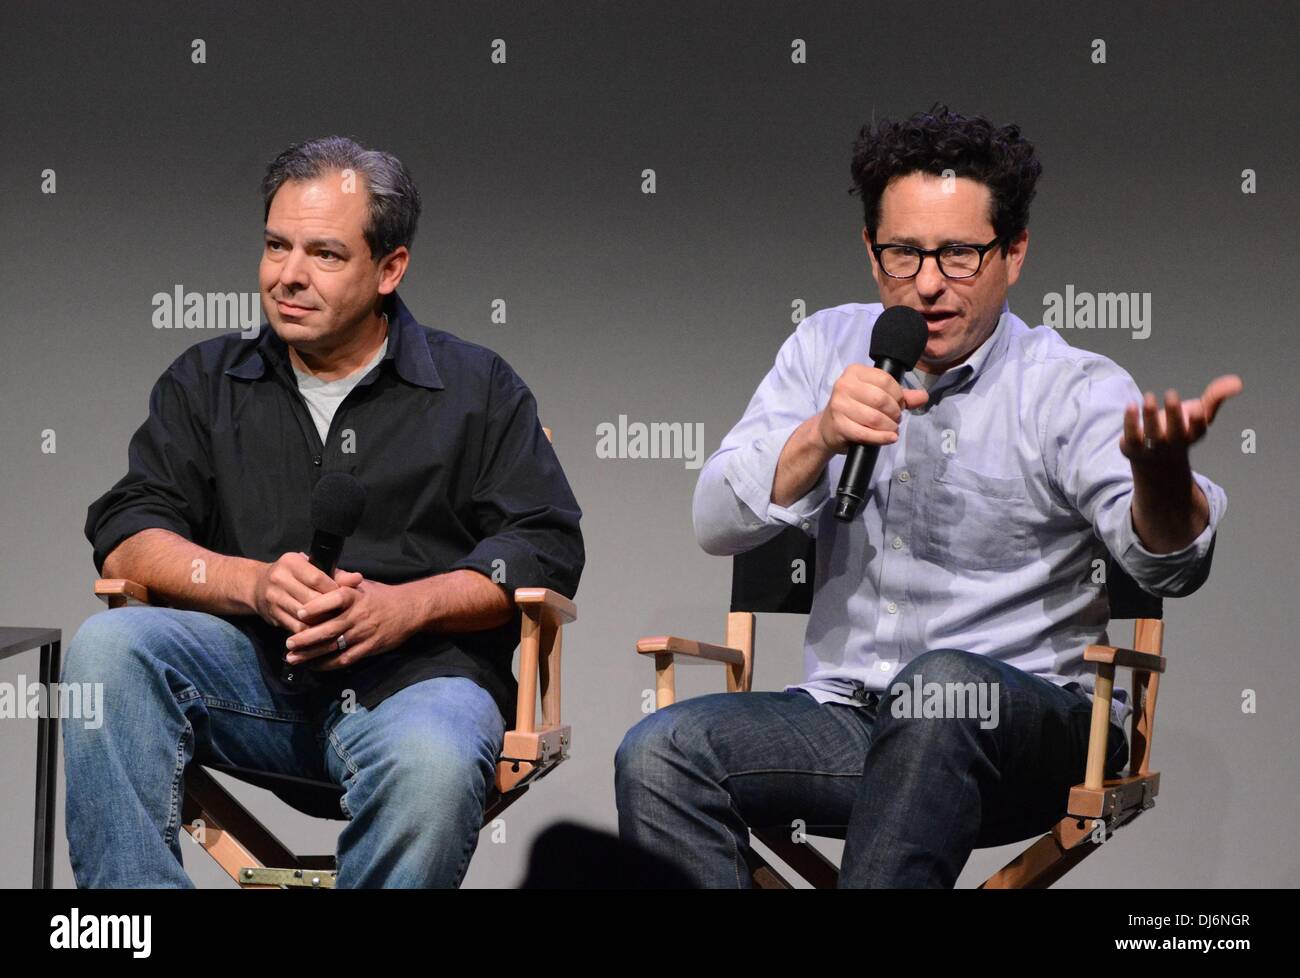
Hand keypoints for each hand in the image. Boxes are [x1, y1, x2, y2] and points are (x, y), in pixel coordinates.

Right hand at [251, 551, 340, 633]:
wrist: (257, 586)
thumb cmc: (292, 575)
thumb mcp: (309, 568)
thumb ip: (334, 574)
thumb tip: (357, 579)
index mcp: (291, 563)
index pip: (317, 578)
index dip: (333, 590)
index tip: (345, 598)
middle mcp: (279, 578)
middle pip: (311, 599)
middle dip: (329, 609)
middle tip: (344, 615)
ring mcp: (274, 598)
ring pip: (304, 616)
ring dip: (322, 623)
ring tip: (336, 626)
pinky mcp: (273, 615)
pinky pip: (296, 628)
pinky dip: (311, 632)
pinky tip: (321, 633)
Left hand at [284, 571, 419, 670]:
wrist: (409, 610)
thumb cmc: (380, 596)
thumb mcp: (361, 584)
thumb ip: (337, 578)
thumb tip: (311, 563)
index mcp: (356, 596)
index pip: (336, 599)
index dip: (317, 606)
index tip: (299, 612)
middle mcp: (359, 615)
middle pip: (330, 629)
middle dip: (307, 638)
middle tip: (288, 643)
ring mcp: (364, 634)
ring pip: (335, 647)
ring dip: (312, 654)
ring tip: (293, 658)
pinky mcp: (369, 648)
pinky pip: (345, 659)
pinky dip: (327, 664)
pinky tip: (313, 666)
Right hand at [816, 365, 929, 454]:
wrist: (828, 429)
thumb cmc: (855, 409)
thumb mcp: (876, 397)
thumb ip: (900, 396)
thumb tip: (923, 397)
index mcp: (854, 372)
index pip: (885, 380)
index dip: (898, 395)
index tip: (898, 405)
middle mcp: (843, 385)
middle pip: (881, 399)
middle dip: (894, 412)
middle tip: (895, 419)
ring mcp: (839, 405)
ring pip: (875, 418)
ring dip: (889, 427)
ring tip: (891, 429)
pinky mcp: (838, 425)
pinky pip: (866, 433)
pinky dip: (882, 438)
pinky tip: (889, 438)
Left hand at [1120, 374, 1242, 468]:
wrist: (1155, 460)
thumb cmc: (1181, 430)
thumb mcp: (1199, 414)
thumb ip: (1216, 397)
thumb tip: (1238, 382)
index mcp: (1192, 434)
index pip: (1197, 430)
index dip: (1197, 421)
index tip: (1198, 409)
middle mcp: (1173, 443)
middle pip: (1175, 433)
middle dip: (1174, 415)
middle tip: (1172, 394)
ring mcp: (1152, 447)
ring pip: (1152, 434)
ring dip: (1150, 415)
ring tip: (1149, 396)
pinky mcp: (1132, 447)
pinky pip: (1131, 436)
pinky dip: (1130, 422)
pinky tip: (1131, 404)